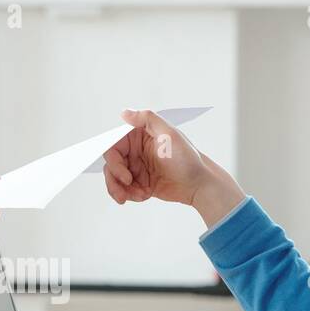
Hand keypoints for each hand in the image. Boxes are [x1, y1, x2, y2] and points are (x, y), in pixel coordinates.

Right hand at [103, 109, 243, 226]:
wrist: (199, 184)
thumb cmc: (188, 158)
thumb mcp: (169, 134)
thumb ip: (147, 119)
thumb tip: (125, 112)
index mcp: (139, 135)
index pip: (113, 146)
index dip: (114, 161)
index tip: (125, 174)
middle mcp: (135, 151)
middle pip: (111, 164)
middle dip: (114, 178)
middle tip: (127, 186)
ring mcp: (137, 167)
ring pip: (114, 178)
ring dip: (119, 189)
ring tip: (131, 197)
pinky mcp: (140, 182)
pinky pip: (124, 189)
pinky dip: (129, 195)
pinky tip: (143, 196)